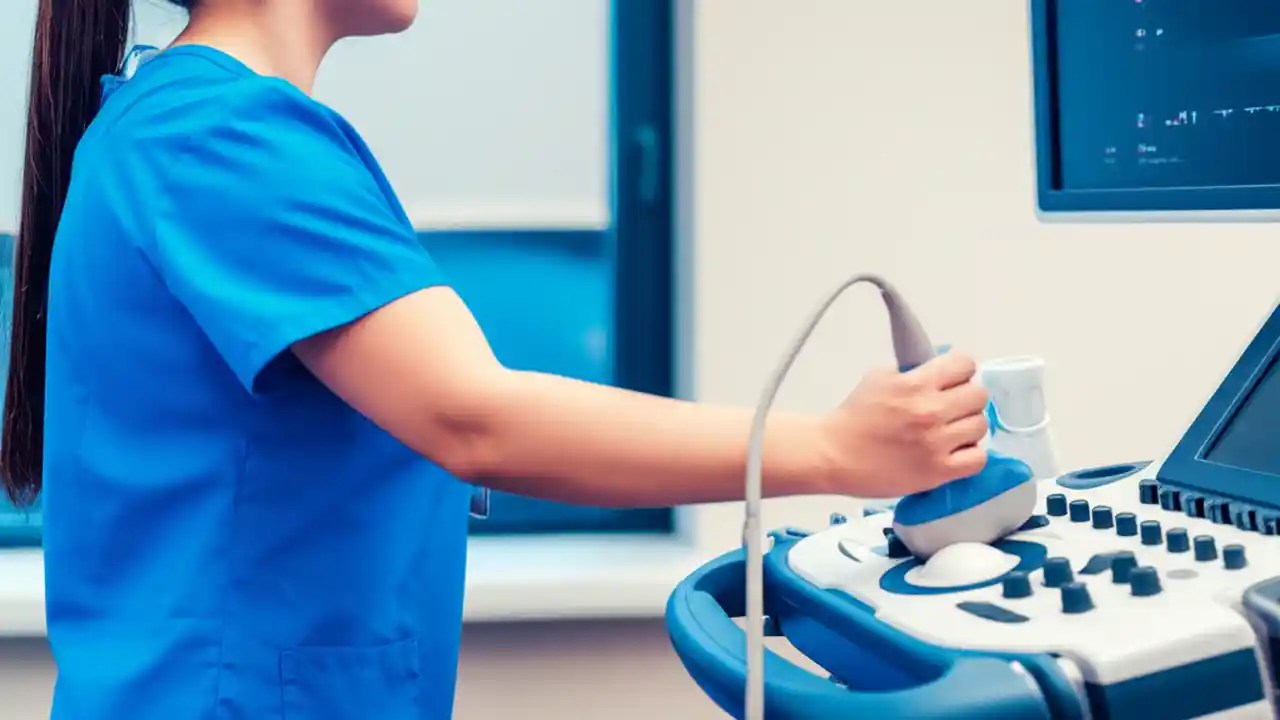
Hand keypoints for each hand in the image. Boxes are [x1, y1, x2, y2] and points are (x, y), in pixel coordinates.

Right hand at [821, 353, 989, 496]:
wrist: (832, 454)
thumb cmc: (853, 416)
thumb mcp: (880, 377)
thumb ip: (913, 372)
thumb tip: (940, 370)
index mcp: (915, 384)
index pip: (965, 364)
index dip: (960, 370)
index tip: (952, 379)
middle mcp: (930, 411)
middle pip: (979, 395)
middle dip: (966, 397)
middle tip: (952, 406)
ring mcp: (936, 443)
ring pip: (980, 426)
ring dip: (967, 426)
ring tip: (951, 431)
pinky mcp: (937, 471)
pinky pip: (977, 459)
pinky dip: (969, 454)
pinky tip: (954, 452)